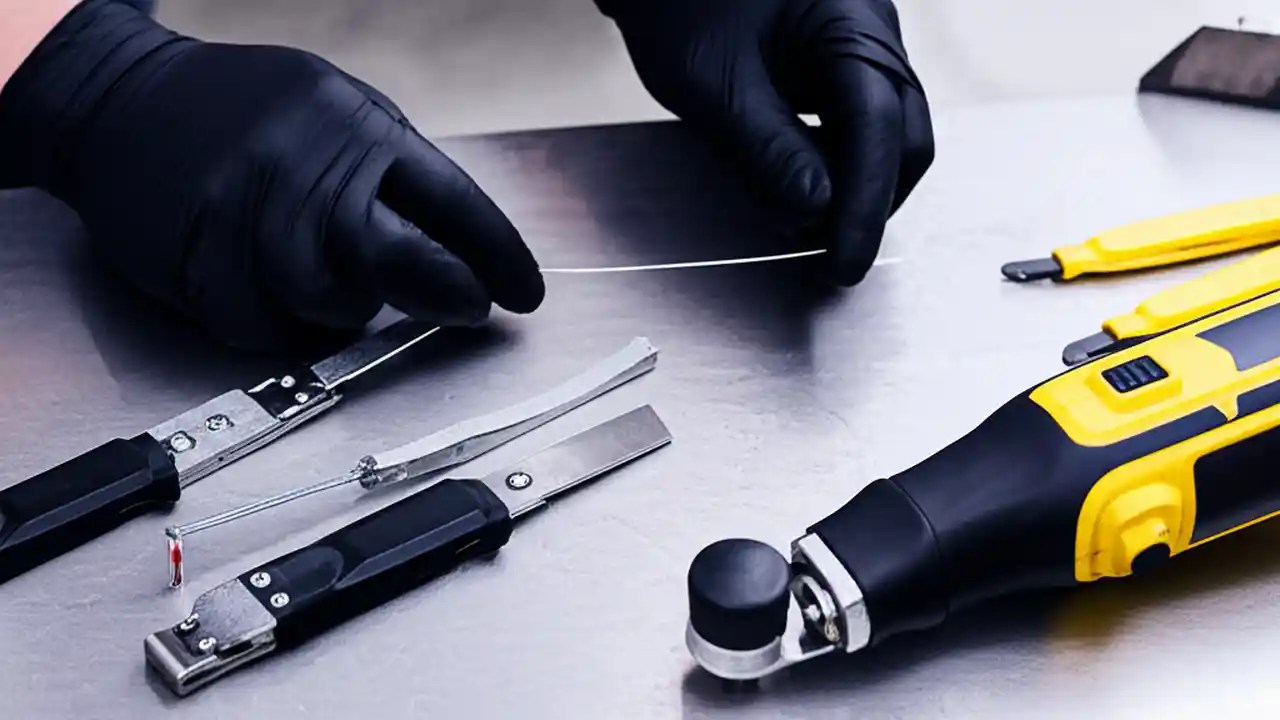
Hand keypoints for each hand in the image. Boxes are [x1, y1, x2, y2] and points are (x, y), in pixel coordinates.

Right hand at [0, 0, 542, 348]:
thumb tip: (462, 251)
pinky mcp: (195, 252)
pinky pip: (257, 322)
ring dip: (346, 309)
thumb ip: (392, 172)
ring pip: (324, 301)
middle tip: (465, 310)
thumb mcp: (334, 108)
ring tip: (339, 281)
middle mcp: (300, 163)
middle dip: (443, 294)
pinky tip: (275, 292)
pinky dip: (278, 324)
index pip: (450, 199)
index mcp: (352, 124)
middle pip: (394, 257)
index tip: (524, 292)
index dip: (497, 254)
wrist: (121, 98)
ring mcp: (243, 209)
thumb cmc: (246, 110)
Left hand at [599, 0, 932, 284]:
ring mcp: (863, 50)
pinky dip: (837, 170)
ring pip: (888, 139)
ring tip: (803, 231)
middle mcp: (872, 33)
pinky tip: (800, 197)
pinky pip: (860, 130)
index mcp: (850, 21)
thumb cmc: (681, 5)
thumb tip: (817, 210)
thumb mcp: (713, 84)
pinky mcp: (842, 69)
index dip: (865, 205)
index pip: (880, 127)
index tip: (844, 262)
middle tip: (826, 260)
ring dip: (853, 192)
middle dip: (869, 204)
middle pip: (903, 138)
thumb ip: (767, 148)